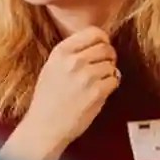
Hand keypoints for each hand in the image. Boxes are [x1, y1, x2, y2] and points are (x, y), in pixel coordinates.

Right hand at [19, 27, 119, 150]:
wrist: (45, 126)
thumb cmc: (48, 98)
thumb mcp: (53, 66)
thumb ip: (72, 52)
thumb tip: (99, 42)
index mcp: (61, 51)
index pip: (94, 32)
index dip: (103, 39)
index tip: (102, 47)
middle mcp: (74, 61)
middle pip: (106, 48)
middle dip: (109, 57)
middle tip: (103, 67)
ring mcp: (87, 76)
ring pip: (112, 65)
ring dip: (109, 73)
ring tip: (97, 83)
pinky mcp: (97, 92)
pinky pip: (115, 80)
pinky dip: (111, 85)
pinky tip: (100, 92)